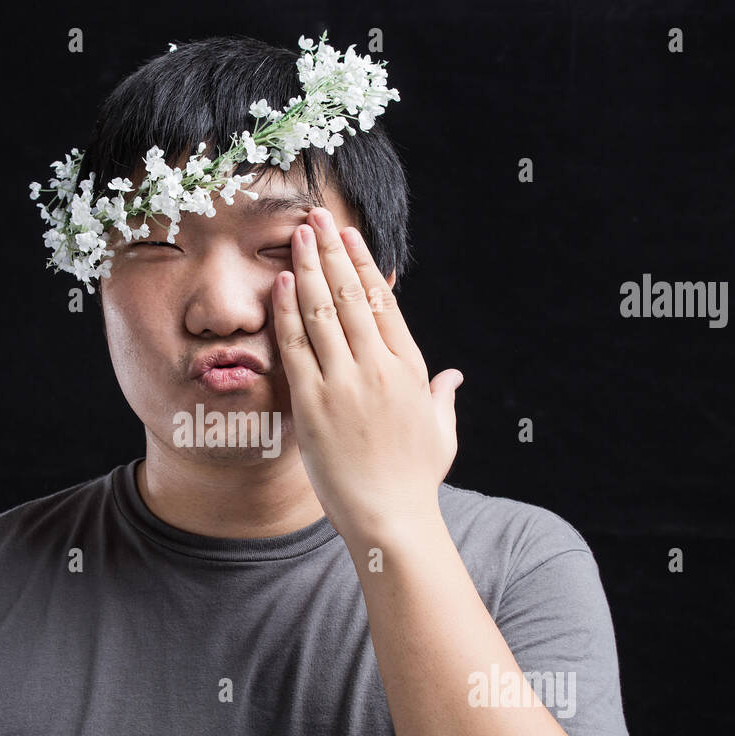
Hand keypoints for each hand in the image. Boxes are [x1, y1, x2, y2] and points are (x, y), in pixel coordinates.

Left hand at [272, 207, 462, 542]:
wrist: (390, 518)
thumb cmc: (415, 479)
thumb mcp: (440, 433)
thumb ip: (442, 398)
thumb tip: (453, 378)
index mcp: (410, 369)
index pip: (383, 302)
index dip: (363, 264)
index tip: (348, 236)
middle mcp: (378, 368)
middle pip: (351, 295)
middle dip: (330, 251)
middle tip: (314, 217)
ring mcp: (345, 384)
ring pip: (323, 312)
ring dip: (308, 268)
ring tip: (296, 235)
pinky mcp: (314, 404)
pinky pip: (296, 347)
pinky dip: (288, 312)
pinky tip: (281, 283)